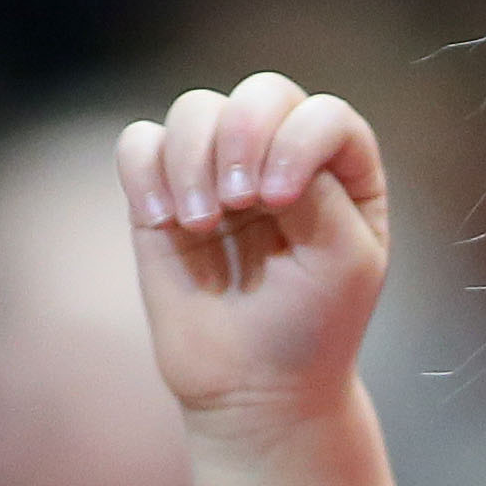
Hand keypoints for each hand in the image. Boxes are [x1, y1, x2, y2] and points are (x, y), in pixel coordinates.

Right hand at [117, 73, 393, 436]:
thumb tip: (263, 149)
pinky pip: (139, 144)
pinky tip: (164, 219)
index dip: (297, 140)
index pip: (324, 115)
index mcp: (342, 171)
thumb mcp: (345, 262)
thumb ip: (321, 192)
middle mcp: (282, 158)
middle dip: (242, 135)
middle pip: (260, 93)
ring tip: (200, 225)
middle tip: (238, 202)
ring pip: (194, 110)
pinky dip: (146, 170)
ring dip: (192, 159)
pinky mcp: (164, 196)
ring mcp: (219, 173)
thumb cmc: (313, 328)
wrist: (255, 391)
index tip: (280, 201)